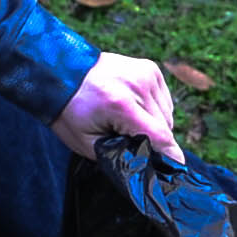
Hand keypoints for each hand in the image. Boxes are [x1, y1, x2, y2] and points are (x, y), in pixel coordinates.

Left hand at [51, 51, 185, 163]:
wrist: (60, 72)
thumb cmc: (69, 111)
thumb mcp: (87, 142)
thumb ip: (118, 155)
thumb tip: (146, 163)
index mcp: (120, 104)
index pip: (158, 135)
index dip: (170, 155)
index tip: (177, 168)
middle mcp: (138, 85)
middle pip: (165, 126)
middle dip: (154, 141)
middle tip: (134, 144)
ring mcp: (146, 73)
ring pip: (167, 113)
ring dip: (155, 125)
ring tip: (129, 123)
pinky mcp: (150, 68)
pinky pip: (163, 100)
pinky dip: (154, 110)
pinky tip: (134, 109)